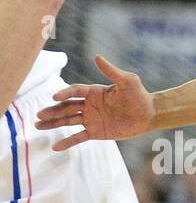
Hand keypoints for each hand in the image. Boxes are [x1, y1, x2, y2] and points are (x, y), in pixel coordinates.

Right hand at [34, 55, 155, 150]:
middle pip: (66, 107)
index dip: (64, 94)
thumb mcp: (127, 81)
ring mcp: (91, 119)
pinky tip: (54, 146)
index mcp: (94, 92)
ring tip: (37, 125)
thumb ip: (111, 71)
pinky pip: (79, 137)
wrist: (149, 115)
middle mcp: (89, 105)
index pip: (74, 91)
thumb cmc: (139, 96)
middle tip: (39, 114)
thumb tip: (97, 56)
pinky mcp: (96, 132)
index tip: (55, 97)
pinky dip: (67, 141)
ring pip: (68, 121)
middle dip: (52, 111)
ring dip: (53, 123)